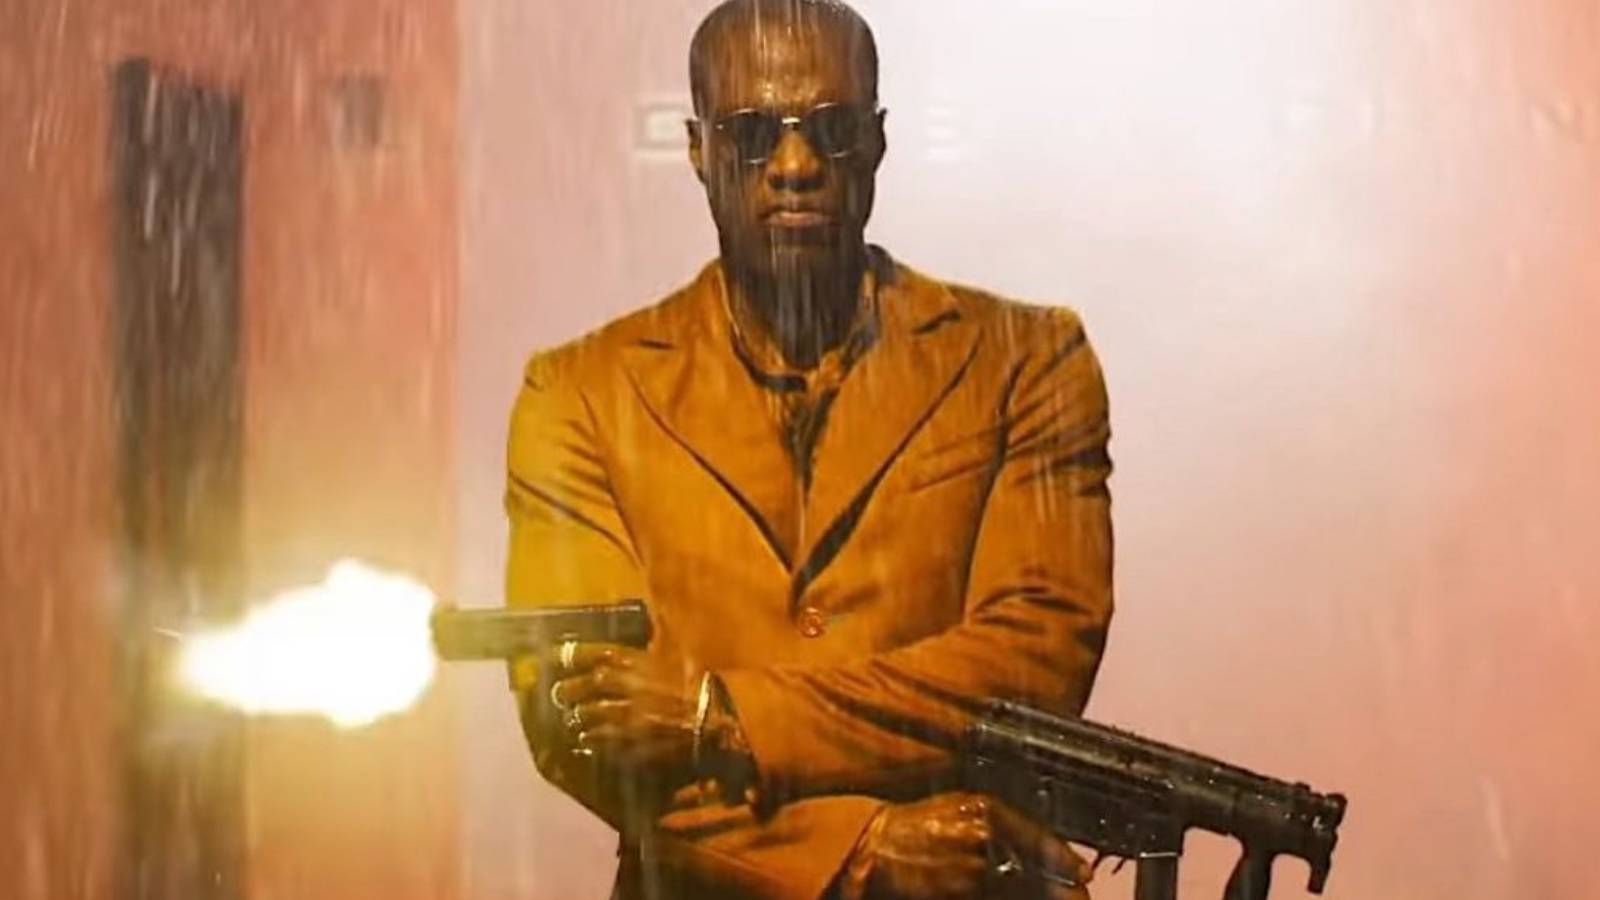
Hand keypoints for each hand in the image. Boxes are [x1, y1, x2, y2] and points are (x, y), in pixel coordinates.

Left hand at [548, 642, 697, 776]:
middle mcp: (625, 686)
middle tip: (559, 695)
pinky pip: (600, 742)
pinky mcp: (630, 742)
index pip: (592, 653)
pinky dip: (591, 741)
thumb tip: (617, 655)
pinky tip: (588, 742)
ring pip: (587, 716)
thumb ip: (639, 657)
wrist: (715, 720)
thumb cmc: (696, 687)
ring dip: (578, 719)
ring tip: (575, 722)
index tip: (554, 657)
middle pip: (582, 686)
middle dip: (567, 691)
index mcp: (636, 661)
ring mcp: (626, 716)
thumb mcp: (669, 660)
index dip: (569, 655)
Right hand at [840, 792, 1091, 899]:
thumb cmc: (917, 827)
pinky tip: (1000, 897)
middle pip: (1038, 872)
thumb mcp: (962, 809)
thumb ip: (1001, 826)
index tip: (1082, 874)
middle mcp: (983, 838)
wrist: (872, 845)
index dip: (1065, 860)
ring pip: (1018, 890)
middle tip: (1077, 897)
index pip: (1041, 838)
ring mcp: (969, 871)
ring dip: (1037, 897)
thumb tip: (1042, 849)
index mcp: (986, 811)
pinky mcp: (955, 893)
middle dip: (1062, 891)